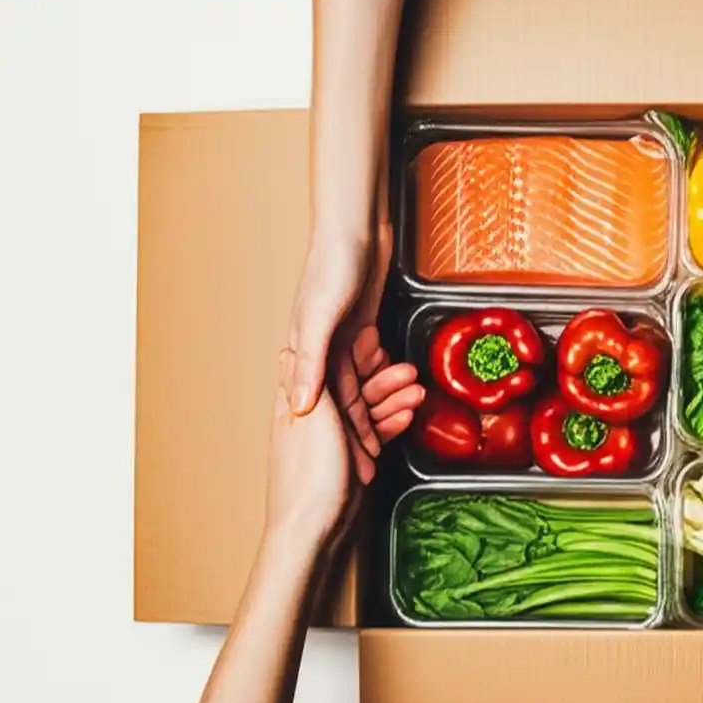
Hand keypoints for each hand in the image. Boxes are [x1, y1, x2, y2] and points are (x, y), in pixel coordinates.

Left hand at [269, 325, 421, 545]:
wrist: (311, 529)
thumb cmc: (307, 477)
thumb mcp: (310, 418)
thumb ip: (306, 384)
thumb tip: (291, 347)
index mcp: (297, 404)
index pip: (327, 368)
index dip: (352, 352)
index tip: (376, 339)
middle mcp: (313, 418)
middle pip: (352, 388)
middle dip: (382, 378)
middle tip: (410, 372)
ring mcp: (332, 440)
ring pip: (365, 411)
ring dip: (391, 401)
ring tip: (417, 393)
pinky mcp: (348, 458)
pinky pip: (371, 434)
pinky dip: (389, 424)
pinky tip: (407, 416)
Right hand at [280, 215, 395, 468]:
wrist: (353, 231)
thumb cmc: (332, 269)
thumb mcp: (319, 319)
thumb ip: (311, 364)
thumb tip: (301, 409)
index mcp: (303, 354)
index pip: (327, 410)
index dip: (345, 441)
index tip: (360, 470)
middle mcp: (318, 352)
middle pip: (345, 403)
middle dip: (362, 434)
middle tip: (378, 465)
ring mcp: (338, 340)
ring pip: (361, 386)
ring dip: (381, 407)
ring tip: (401, 428)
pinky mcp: (356, 327)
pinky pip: (369, 366)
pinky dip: (383, 382)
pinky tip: (401, 397)